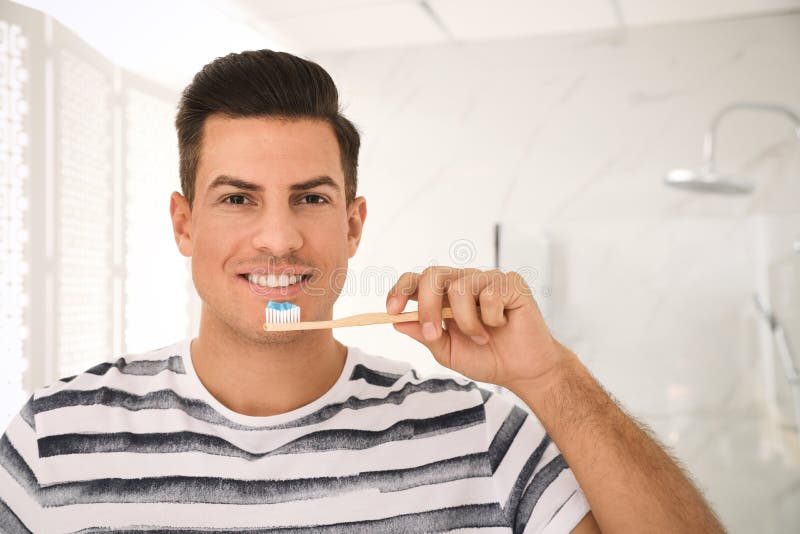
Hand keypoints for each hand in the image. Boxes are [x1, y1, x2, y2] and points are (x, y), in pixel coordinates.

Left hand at [386, 267, 565, 389]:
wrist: (523, 370)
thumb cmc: (487, 358)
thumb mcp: (448, 352)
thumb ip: (425, 335)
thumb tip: (397, 322)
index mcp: (445, 296)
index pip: (417, 280)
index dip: (401, 290)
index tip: (391, 311)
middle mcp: (465, 282)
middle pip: (433, 274)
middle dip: (427, 306)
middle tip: (433, 334)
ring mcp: (488, 280)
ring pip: (460, 287)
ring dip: (466, 321)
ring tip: (481, 337)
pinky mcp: (511, 283)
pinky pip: (491, 293)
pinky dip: (492, 318)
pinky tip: (502, 325)